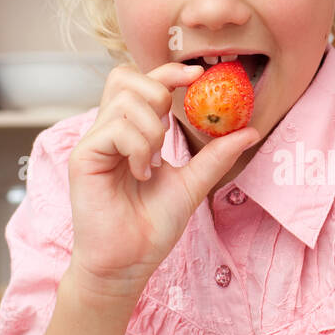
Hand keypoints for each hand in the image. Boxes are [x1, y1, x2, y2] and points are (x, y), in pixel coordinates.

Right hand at [67, 61, 259, 298]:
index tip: (198, 75)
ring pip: (124, 101)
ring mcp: (94, 142)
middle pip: (125, 77)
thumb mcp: (193, 184)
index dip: (168, 70)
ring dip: (151, 130)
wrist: (128, 263)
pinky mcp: (84, 157)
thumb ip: (216, 156)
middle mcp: (108, 131)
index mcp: (130, 131)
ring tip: (153, 164)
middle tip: (168, 130)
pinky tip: (141, 173)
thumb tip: (251, 130)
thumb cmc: (152, 227)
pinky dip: (138, 147)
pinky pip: (115, 128)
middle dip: (157, 94)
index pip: (141, 81)